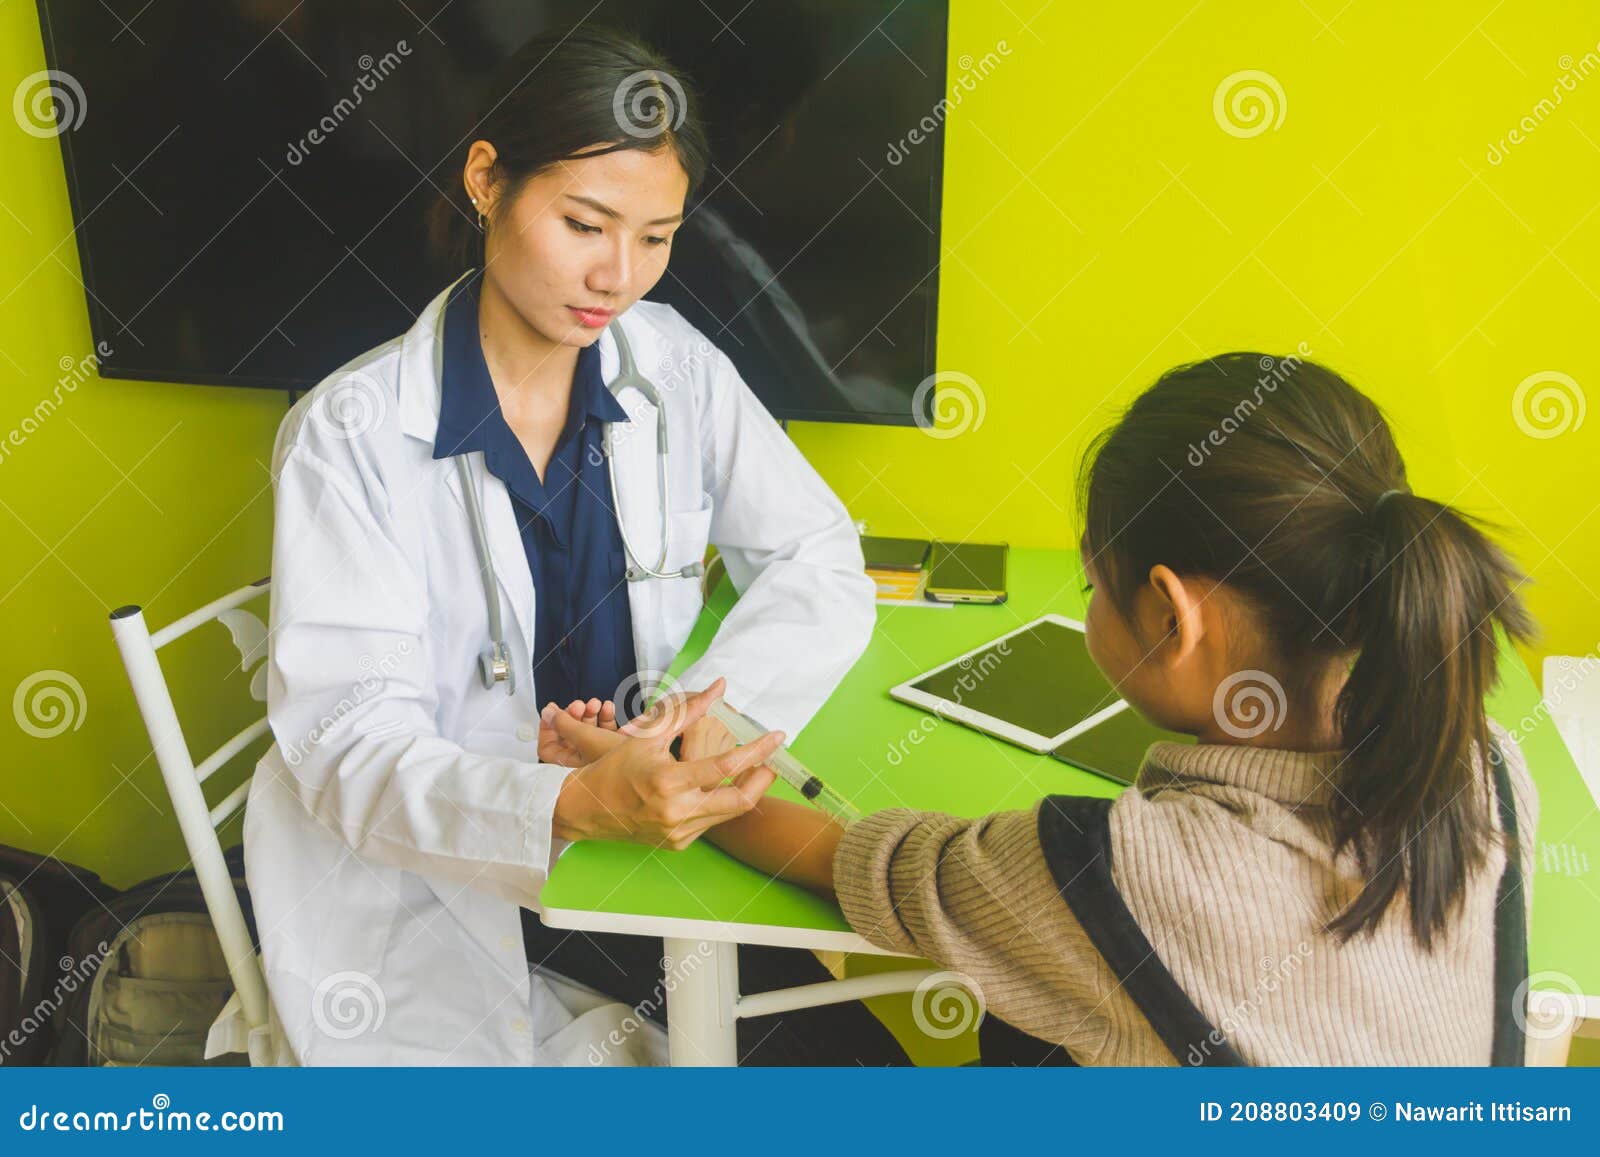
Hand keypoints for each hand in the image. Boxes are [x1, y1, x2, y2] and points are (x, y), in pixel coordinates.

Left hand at [538, 698, 617, 766]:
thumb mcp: (585, 737)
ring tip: (598, 704)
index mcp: (569, 767)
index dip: (548, 728)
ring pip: (587, 731)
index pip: (548, 748)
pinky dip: (605, 718)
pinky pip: (604, 732)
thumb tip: (547, 712)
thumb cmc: (617, 763)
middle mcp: (582, 764)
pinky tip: (609, 708)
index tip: (553, 712)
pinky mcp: (615, 751)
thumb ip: (563, 723)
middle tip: (580, 705)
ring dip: (592, 713)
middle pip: (569, 735)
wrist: (649, 765)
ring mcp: (599, 757)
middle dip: (575, 715)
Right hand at [553, 678, 781, 850]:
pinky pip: (710, 823)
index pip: (724, 766)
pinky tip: (720, 789)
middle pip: (738, 801)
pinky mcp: (678, 844)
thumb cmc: (614, 768)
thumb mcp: (649, 736)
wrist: (587, 809)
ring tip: (753, 771)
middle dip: (763, 780)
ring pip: (728, 814)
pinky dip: (720, 804)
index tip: (777, 737)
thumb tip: (719, 688)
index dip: (756, 751)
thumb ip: (687, 712)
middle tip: (773, 762)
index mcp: (668, 781)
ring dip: (745, 792)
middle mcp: (676, 812)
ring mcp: (678, 832)